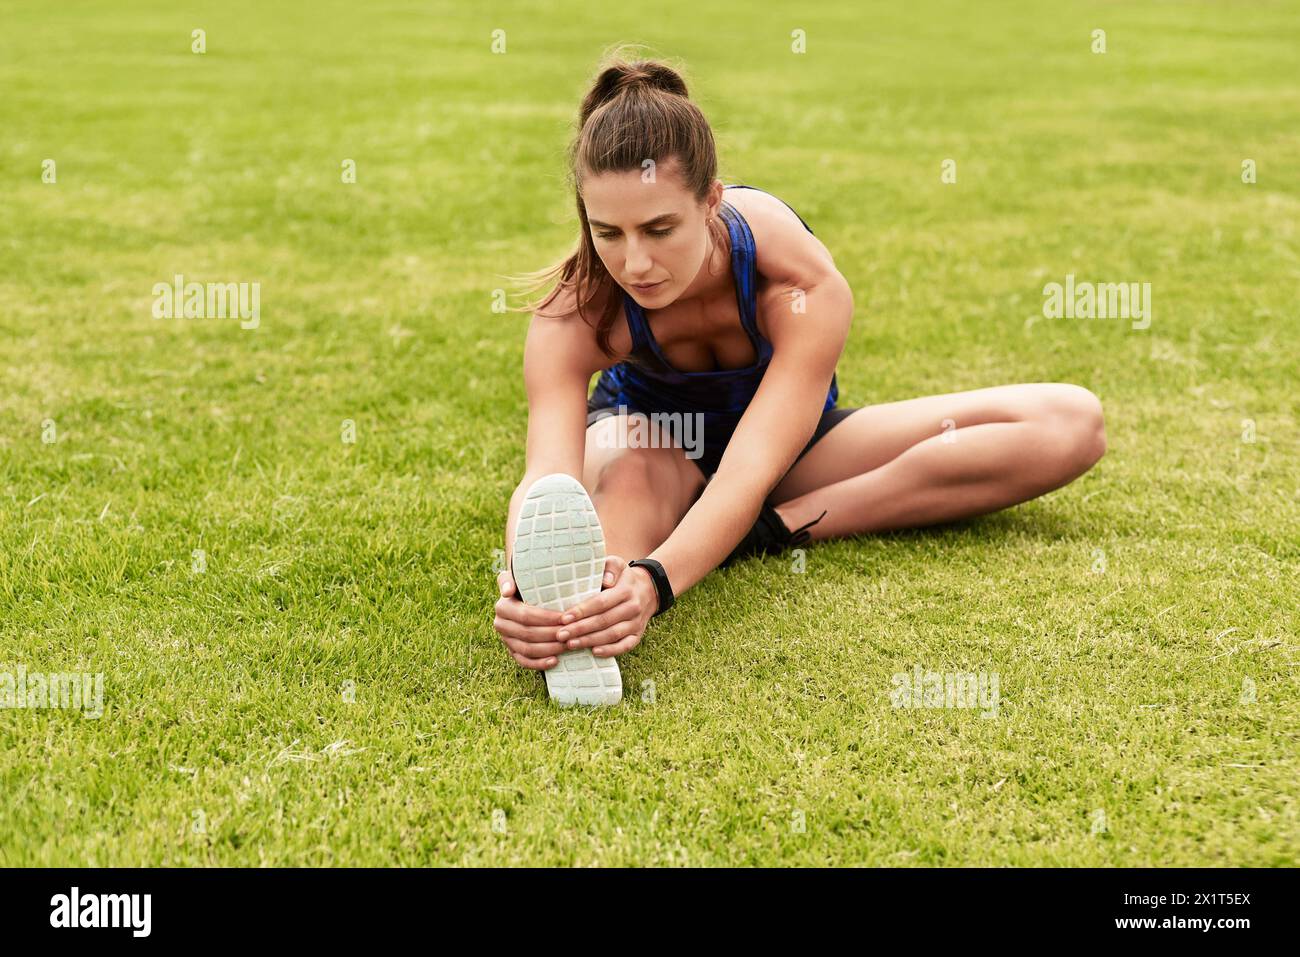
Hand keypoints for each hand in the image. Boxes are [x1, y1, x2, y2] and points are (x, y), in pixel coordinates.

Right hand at [493, 562, 617, 669]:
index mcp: (502, 606)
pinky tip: (556, 661)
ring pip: (527, 649)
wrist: (526, 597)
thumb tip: (507, 590)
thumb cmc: (530, 584)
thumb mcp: (522, 576)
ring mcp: (506, 640)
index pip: (526, 615)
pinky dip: (539, 664)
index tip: (566, 618)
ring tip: (568, 645)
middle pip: (528, 634)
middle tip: (572, 634)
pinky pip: (524, 661)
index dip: (547, 618)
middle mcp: (500, 624)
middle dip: (551, 634)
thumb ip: (512, 577)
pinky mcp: (512, 652)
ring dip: (549, 649)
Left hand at [552, 555, 657, 658]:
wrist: (648, 590)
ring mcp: (636, 623)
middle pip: (604, 621)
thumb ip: (609, 567)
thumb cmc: (623, 578)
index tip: (564, 618)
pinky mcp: (637, 635)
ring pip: (612, 635)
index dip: (582, 611)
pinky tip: (594, 652)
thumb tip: (606, 580)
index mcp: (626, 590)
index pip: (601, 602)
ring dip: (590, 641)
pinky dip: (610, 651)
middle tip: (561, 634)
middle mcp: (633, 608)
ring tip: (570, 644)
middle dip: (580, 629)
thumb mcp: (618, 564)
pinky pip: (625, 646)